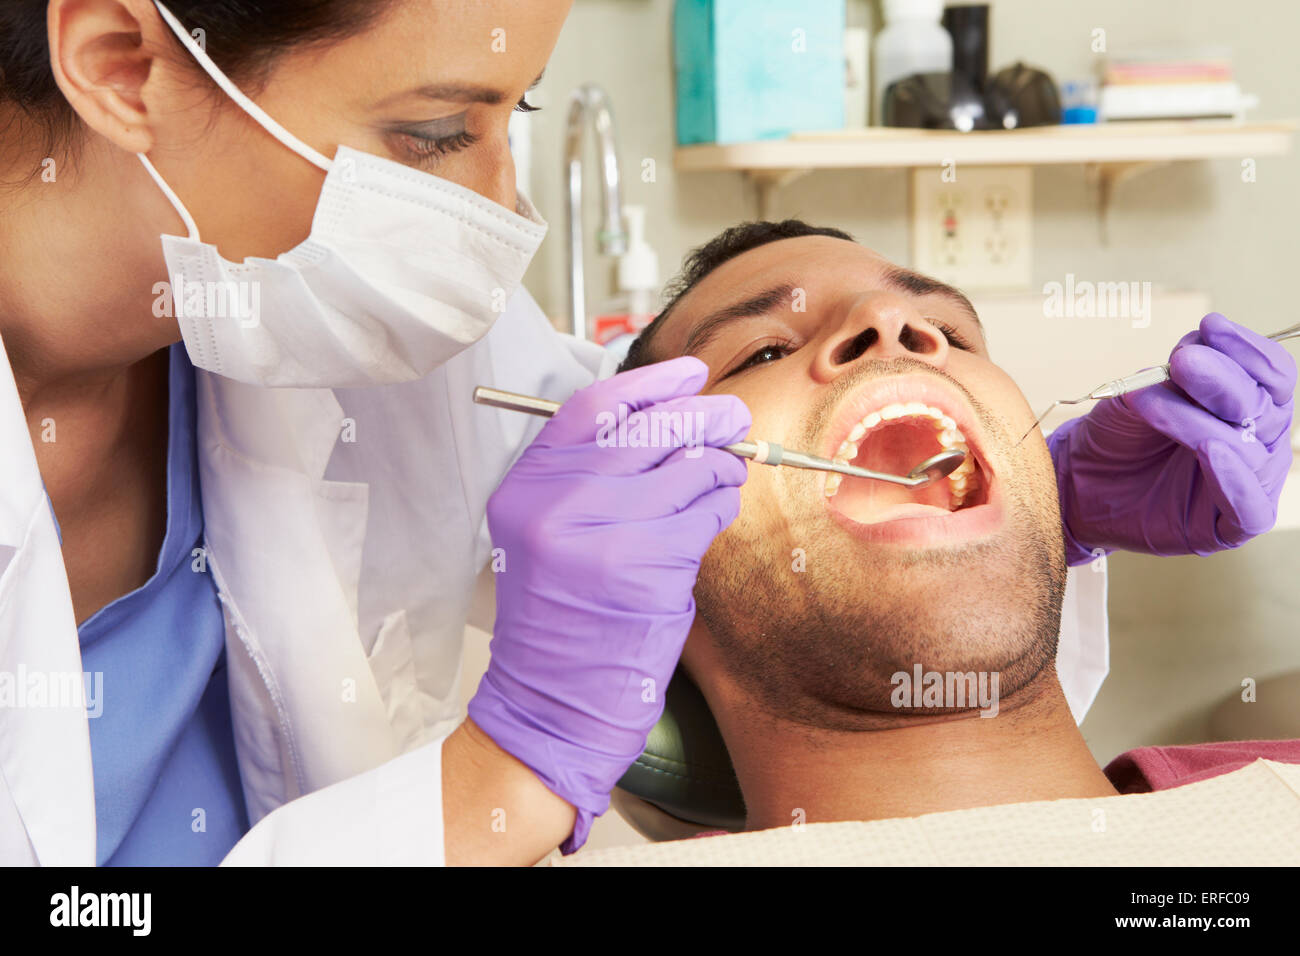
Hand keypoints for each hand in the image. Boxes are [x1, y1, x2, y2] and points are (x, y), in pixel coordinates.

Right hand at [467, 357, 750, 852]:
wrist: (548, 700)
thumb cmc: (557, 617)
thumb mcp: (548, 531)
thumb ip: (590, 474)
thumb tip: (666, 417)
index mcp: (526, 488)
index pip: (593, 408)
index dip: (650, 382)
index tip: (689, 373)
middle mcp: (556, 505)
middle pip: (648, 430)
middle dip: (704, 417)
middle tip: (732, 418)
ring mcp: (600, 538)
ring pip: (686, 471)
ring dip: (718, 469)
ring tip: (723, 477)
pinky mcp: (644, 572)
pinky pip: (701, 520)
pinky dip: (717, 511)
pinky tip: (714, 516)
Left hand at [1050, 313, 1295, 561]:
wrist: (1079, 483)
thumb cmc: (1119, 437)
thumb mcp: (1143, 395)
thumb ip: (1173, 377)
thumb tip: (1197, 352)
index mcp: (1247, 406)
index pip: (1272, 373)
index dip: (1247, 349)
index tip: (1210, 327)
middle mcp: (1259, 443)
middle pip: (1262, 406)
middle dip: (1221, 379)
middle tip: (1181, 362)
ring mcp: (1247, 485)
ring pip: (1247, 449)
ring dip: (1197, 421)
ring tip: (1149, 402)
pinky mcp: (1228, 527)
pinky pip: (1249, 506)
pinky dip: (1233, 478)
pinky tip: (1212, 451)